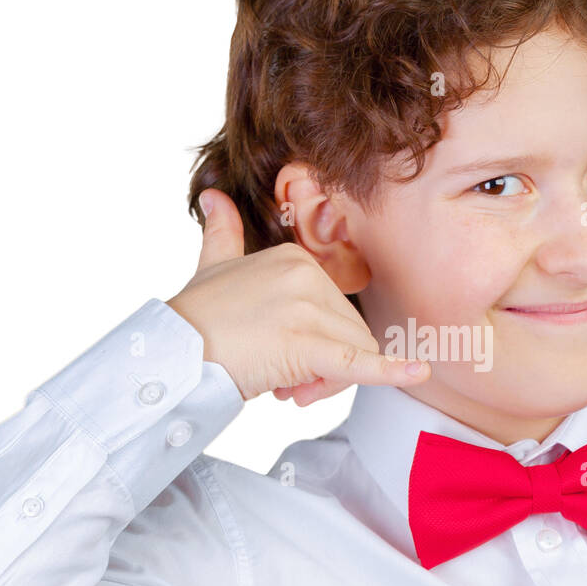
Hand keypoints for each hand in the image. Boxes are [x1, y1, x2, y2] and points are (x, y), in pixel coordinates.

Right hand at [165, 189, 428, 405]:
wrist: (169, 354)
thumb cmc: (192, 318)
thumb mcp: (211, 264)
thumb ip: (222, 230)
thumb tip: (213, 196)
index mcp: (294, 259)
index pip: (337, 312)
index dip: (320, 345)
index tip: (285, 364)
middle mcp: (305, 276)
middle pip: (351, 335)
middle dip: (326, 368)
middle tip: (286, 386)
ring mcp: (306, 308)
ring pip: (353, 356)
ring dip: (326, 383)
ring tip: (284, 389)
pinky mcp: (305, 343)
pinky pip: (359, 362)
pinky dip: (390, 372)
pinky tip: (417, 373)